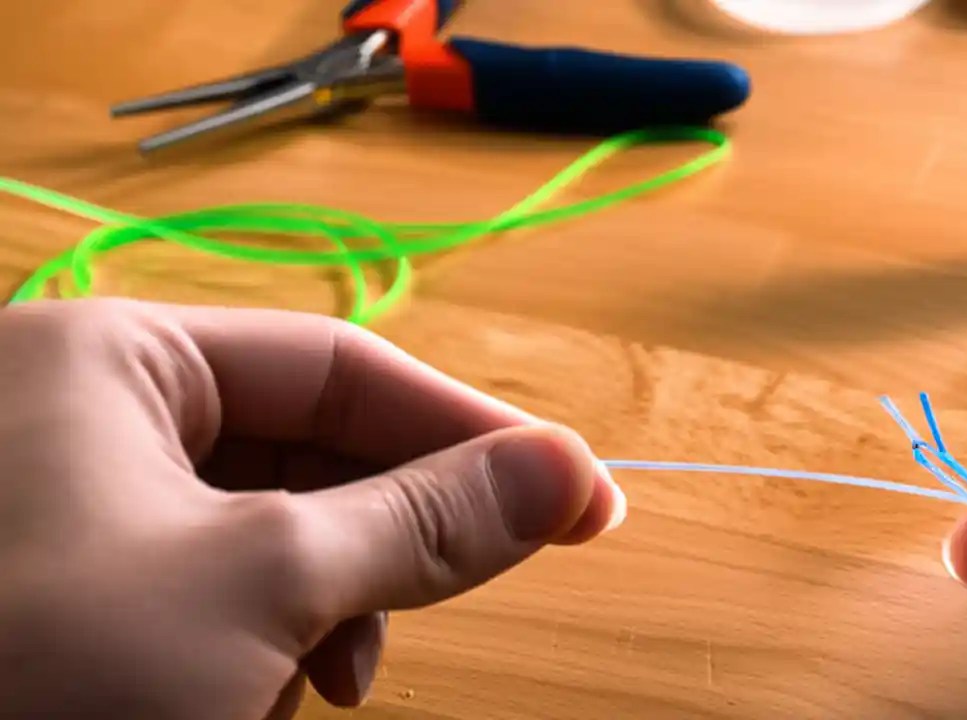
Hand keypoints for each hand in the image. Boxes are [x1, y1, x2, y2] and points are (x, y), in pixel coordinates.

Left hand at [0, 298, 624, 719]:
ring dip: (327, 605)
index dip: (471, 431)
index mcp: (108, 359)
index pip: (340, 368)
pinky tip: (270, 698)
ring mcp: (67, 507)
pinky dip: (264, 641)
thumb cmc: (47, 672)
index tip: (582, 494)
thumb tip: (569, 473)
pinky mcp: (68, 592)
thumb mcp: (259, 588)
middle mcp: (81, 413)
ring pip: (263, 529)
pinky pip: (209, 587)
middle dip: (384, 536)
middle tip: (469, 591)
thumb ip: (424, 519)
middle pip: (304, 448)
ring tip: (332, 684)